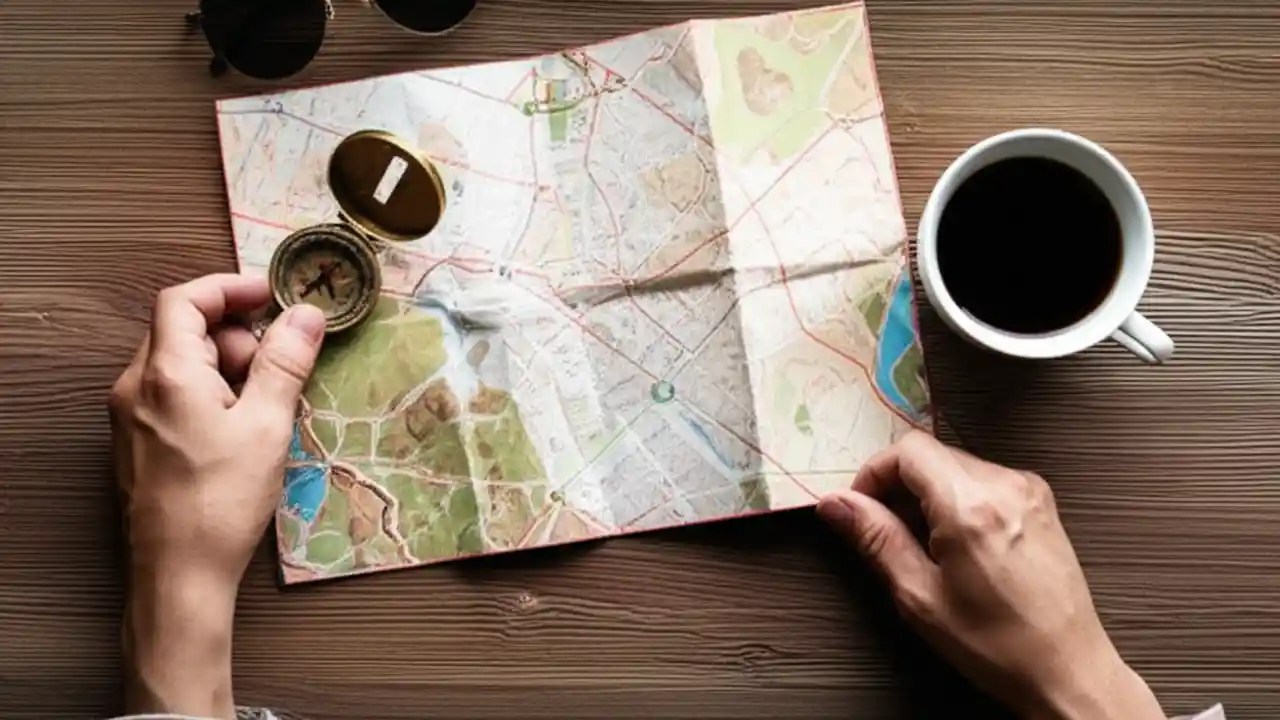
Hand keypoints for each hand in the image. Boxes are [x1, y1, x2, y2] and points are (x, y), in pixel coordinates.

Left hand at [109, 274, 324, 717]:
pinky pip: (173, 397)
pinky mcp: (137, 446)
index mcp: (165, 374)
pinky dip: (211, 394)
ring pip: (180, 366)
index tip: (271, 295)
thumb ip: (286, 362)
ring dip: (227, 367)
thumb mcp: (268, 425)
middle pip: (183, 332)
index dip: (229, 288)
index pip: (184, 300)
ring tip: (269, 404)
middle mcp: (136, 388)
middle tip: (281, 363)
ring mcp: (131, 419)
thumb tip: (307, 313)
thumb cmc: (222, 501)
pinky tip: (244, 431)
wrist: (178, 575)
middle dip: (236, 334)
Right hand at [818, 432, 1164, 719]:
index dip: (873, 473)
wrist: (1068, 669)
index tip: (861, 505)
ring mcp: (1028, 491)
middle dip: (898, 485)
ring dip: (927, 493)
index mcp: (971, 508)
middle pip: (931, 453)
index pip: (908, 450)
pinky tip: (955, 544)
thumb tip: (838, 505)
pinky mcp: (1040, 502)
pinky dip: (957, 499)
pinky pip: (984, 480)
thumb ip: (876, 539)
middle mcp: (1005, 487)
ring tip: (924, 545)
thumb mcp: (920, 597)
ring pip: (955, 465)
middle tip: (885, 530)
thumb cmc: (1000, 646)